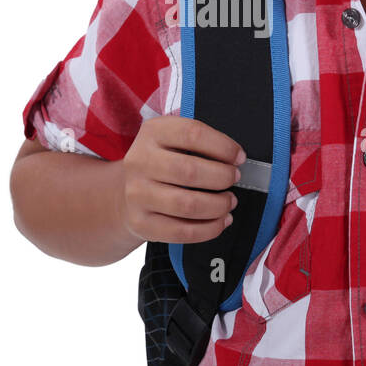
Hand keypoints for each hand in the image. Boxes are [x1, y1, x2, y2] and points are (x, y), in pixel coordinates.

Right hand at [116, 115, 245, 244]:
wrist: (127, 191)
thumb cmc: (162, 163)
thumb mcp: (173, 139)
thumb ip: (200, 141)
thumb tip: (235, 158)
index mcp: (152, 132)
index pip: (192, 134)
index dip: (223, 146)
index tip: (238, 157)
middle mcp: (140, 162)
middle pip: (190, 171)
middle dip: (222, 177)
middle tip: (233, 179)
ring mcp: (137, 194)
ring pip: (188, 205)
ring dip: (218, 205)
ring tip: (229, 202)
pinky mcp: (141, 222)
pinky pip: (182, 232)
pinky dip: (209, 229)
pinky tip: (221, 221)